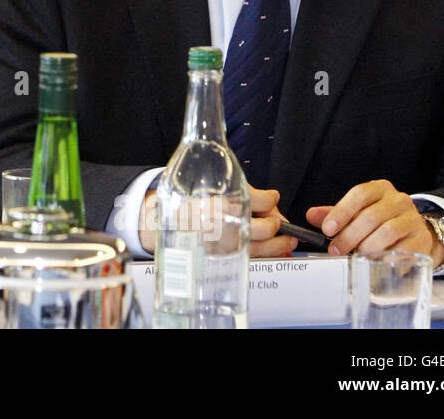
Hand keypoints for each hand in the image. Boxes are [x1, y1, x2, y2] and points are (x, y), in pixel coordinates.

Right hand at [139, 187, 296, 255]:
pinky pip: (251, 258)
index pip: (257, 201)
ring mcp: (221, 245)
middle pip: (264, 228)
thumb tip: (272, 200)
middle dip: (276, 223)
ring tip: (286, 238)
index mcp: (218, 202)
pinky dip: (268, 253)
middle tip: (277, 219)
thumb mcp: (211, 185)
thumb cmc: (187, 202)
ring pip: (262, 248)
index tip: (272, 197)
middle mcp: (220, 226)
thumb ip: (242, 190)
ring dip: (280, 243)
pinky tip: (274, 247)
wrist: (157, 222)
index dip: (269, 199)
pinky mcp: (220, 259)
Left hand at [306, 180, 443, 262]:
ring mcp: (412, 219)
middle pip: (371, 216)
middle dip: (349, 235)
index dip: (341, 212)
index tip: (327, 229)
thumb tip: (312, 215)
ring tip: (356, 256)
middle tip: (336, 249)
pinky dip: (387, 257)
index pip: (360, 194)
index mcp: (380, 189)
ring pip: (387, 231)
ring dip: (366, 247)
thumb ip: (333, 214)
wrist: (412, 232)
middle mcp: (398, 201)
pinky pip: (404, 249)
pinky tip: (376, 261)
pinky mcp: (421, 239)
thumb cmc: (379, 221)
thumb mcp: (356, 213)